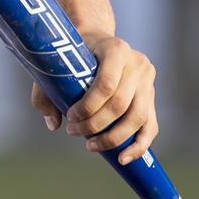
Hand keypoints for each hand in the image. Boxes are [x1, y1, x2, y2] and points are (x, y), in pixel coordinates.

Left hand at [32, 33, 159, 164]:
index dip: (88, 107)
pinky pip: (150, 126)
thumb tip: (53, 124)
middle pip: (121, 104)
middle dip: (96, 125)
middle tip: (74, 132)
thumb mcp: (56, 63)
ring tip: (91, 147)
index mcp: (116, 49)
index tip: (69, 117)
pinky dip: (138, 145)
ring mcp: (148, 80)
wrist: (97, 40)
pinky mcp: (152, 96)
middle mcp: (138, 63)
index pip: (106, 84)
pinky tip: (123, 158)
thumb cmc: (73, 54)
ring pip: (138, 118)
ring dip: (114, 138)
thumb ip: (46, 92)